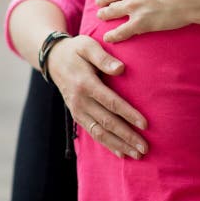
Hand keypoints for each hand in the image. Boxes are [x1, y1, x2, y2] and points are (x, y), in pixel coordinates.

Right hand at [47, 35, 148, 158]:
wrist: (53, 60)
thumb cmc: (76, 50)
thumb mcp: (88, 46)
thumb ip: (103, 57)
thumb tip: (120, 69)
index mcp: (85, 83)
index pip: (111, 102)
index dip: (128, 114)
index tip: (145, 124)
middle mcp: (80, 101)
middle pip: (107, 122)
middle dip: (127, 136)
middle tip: (145, 148)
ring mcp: (77, 110)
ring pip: (100, 133)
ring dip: (119, 145)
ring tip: (137, 154)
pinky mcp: (77, 116)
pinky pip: (93, 133)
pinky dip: (107, 144)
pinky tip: (121, 153)